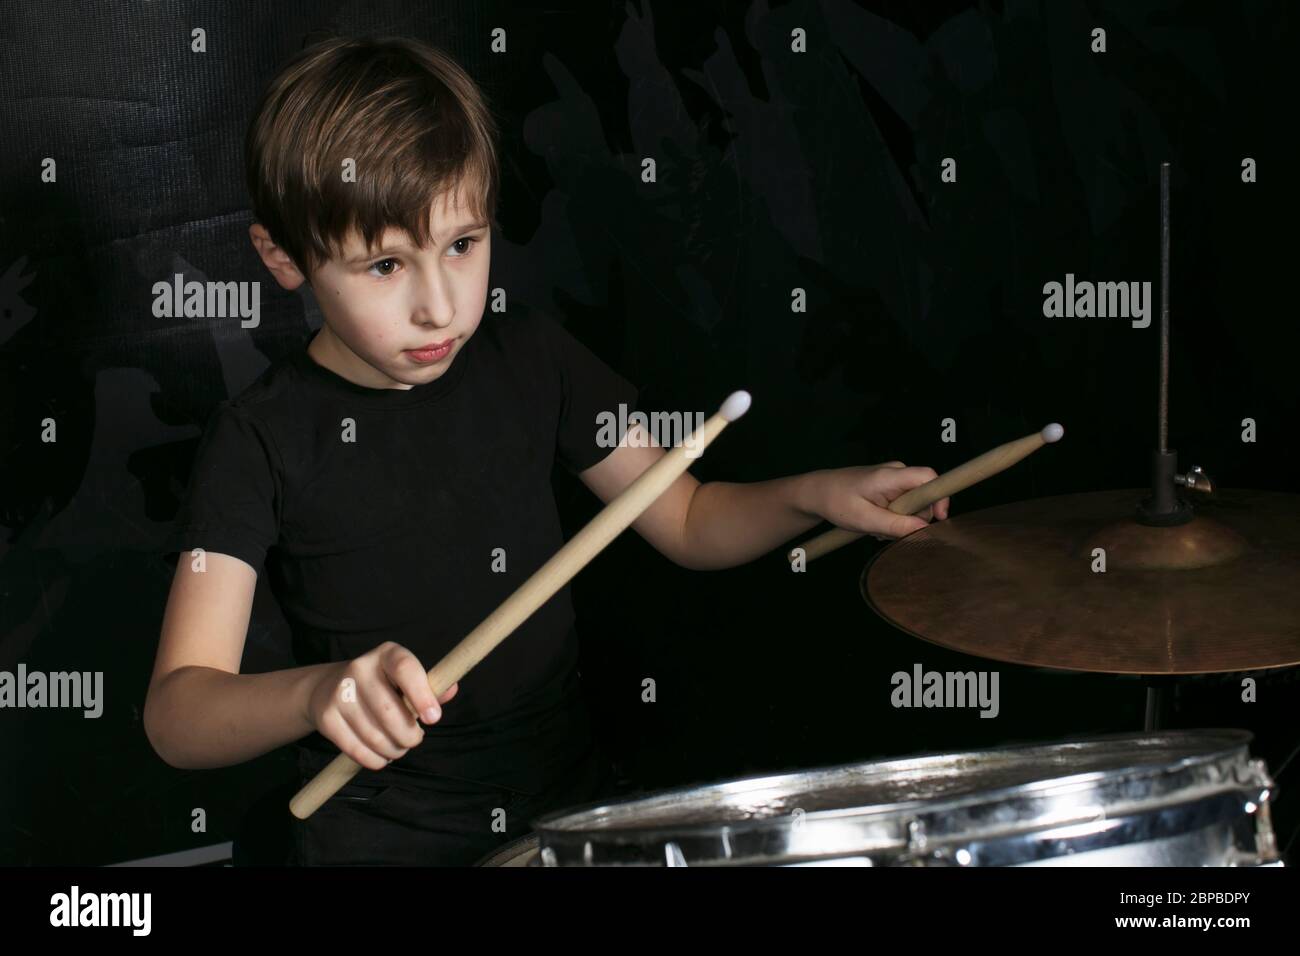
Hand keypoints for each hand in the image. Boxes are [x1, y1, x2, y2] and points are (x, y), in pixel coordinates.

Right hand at [304, 641, 459, 770]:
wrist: (327, 687)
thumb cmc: (381, 685)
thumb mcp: (404, 678)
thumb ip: (430, 685)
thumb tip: (451, 689)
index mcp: (386, 654)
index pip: (405, 669)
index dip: (422, 695)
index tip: (434, 719)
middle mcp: (359, 668)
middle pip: (389, 711)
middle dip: (409, 735)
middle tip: (415, 739)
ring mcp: (339, 693)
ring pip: (374, 736)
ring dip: (394, 750)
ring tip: (399, 747)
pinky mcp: (327, 717)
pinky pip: (356, 750)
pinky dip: (375, 760)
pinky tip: (382, 755)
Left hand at [801, 462, 949, 539]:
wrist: (818, 492)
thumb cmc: (836, 501)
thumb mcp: (865, 519)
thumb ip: (895, 525)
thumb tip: (924, 530)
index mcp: (890, 476)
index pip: (929, 477)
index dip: (940, 497)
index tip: (939, 518)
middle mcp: (896, 473)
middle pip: (923, 497)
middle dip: (912, 519)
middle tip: (888, 532)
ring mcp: (894, 478)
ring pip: (914, 504)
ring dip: (900, 521)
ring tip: (877, 528)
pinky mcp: (890, 486)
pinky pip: (904, 504)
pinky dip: (894, 518)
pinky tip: (877, 523)